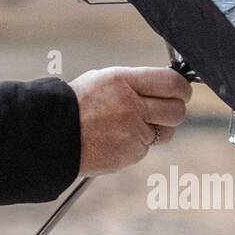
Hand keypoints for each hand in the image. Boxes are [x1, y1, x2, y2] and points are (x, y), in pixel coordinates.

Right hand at [69, 67, 192, 175]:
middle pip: (176, 110)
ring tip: (133, 125)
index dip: (182, 88)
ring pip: (165, 132)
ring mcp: (132, 132)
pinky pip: (145, 148)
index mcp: (124, 81)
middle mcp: (131, 105)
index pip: (171, 82)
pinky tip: (116, 139)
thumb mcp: (103, 80)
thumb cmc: (77, 103)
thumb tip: (165, 86)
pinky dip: (136, 145)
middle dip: (175, 110)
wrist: (53, 133)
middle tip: (165, 110)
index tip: (180, 91)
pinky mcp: (130, 153)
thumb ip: (135, 83)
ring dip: (157, 129)